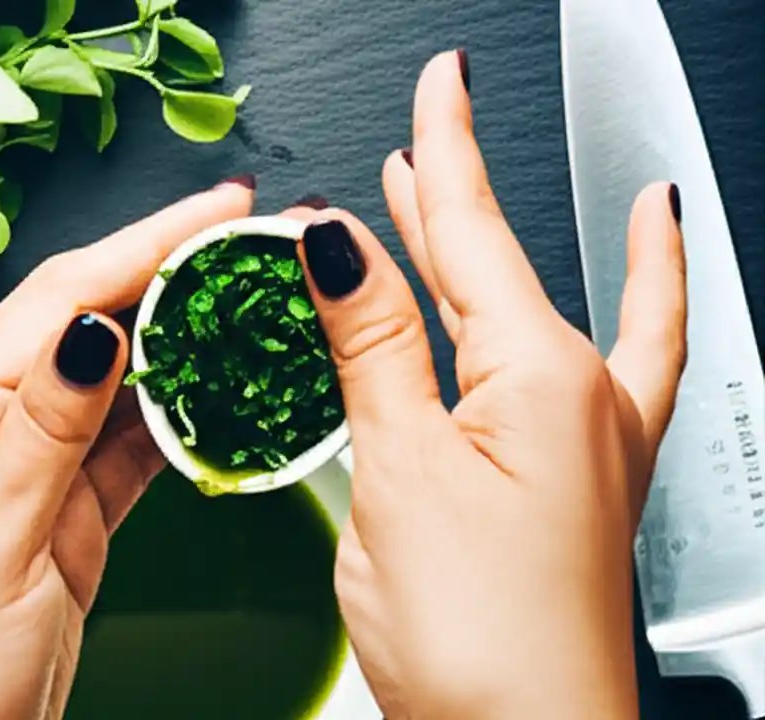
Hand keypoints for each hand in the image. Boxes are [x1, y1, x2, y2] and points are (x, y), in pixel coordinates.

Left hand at [0, 181, 253, 719]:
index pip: (59, 302)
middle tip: (256, 244)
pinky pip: (128, 451)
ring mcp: (26, 471)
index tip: (220, 208)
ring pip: (117, 386)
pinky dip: (177, 422)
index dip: (143, 244)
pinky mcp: (62, 516)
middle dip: (172, 278)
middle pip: (90, 327)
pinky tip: (223, 393)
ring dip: (182, 344)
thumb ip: (46, 431)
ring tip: (255, 301)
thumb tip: (95, 327)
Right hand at [297, 52, 685, 717]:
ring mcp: (593, 441)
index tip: (441, 83)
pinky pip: (610, 366)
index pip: (474, 232)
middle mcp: (585, 398)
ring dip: (485, 250)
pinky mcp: (580, 484)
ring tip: (444, 196)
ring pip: (536, 309)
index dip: (445, 149)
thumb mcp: (398, 467)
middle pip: (501, 264)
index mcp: (543, 377)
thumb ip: (374, 346)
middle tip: (422, 134)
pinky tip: (584, 297)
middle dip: (452, 195)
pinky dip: (606, 311)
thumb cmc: (479, 640)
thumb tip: (339, 247)